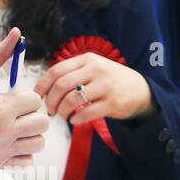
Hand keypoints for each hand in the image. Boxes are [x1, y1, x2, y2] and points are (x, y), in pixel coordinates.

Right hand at [0, 26, 48, 166]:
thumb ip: (0, 55)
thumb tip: (17, 33)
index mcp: (0, 110)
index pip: (35, 101)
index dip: (25, 96)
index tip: (10, 97)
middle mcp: (2, 132)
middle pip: (42, 123)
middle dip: (30, 114)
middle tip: (14, 111)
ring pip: (38, 143)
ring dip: (30, 133)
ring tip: (13, 125)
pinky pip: (27, 161)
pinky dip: (22, 151)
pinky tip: (8, 139)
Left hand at [35, 53, 155, 124]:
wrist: (142, 90)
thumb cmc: (109, 80)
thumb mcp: (93, 68)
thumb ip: (72, 73)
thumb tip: (44, 88)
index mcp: (87, 59)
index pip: (56, 71)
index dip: (42, 85)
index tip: (37, 97)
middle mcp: (96, 70)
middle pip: (61, 85)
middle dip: (51, 101)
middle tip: (50, 110)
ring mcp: (106, 86)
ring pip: (72, 100)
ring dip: (62, 111)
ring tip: (62, 115)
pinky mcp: (113, 103)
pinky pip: (87, 113)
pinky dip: (76, 119)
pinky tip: (74, 120)